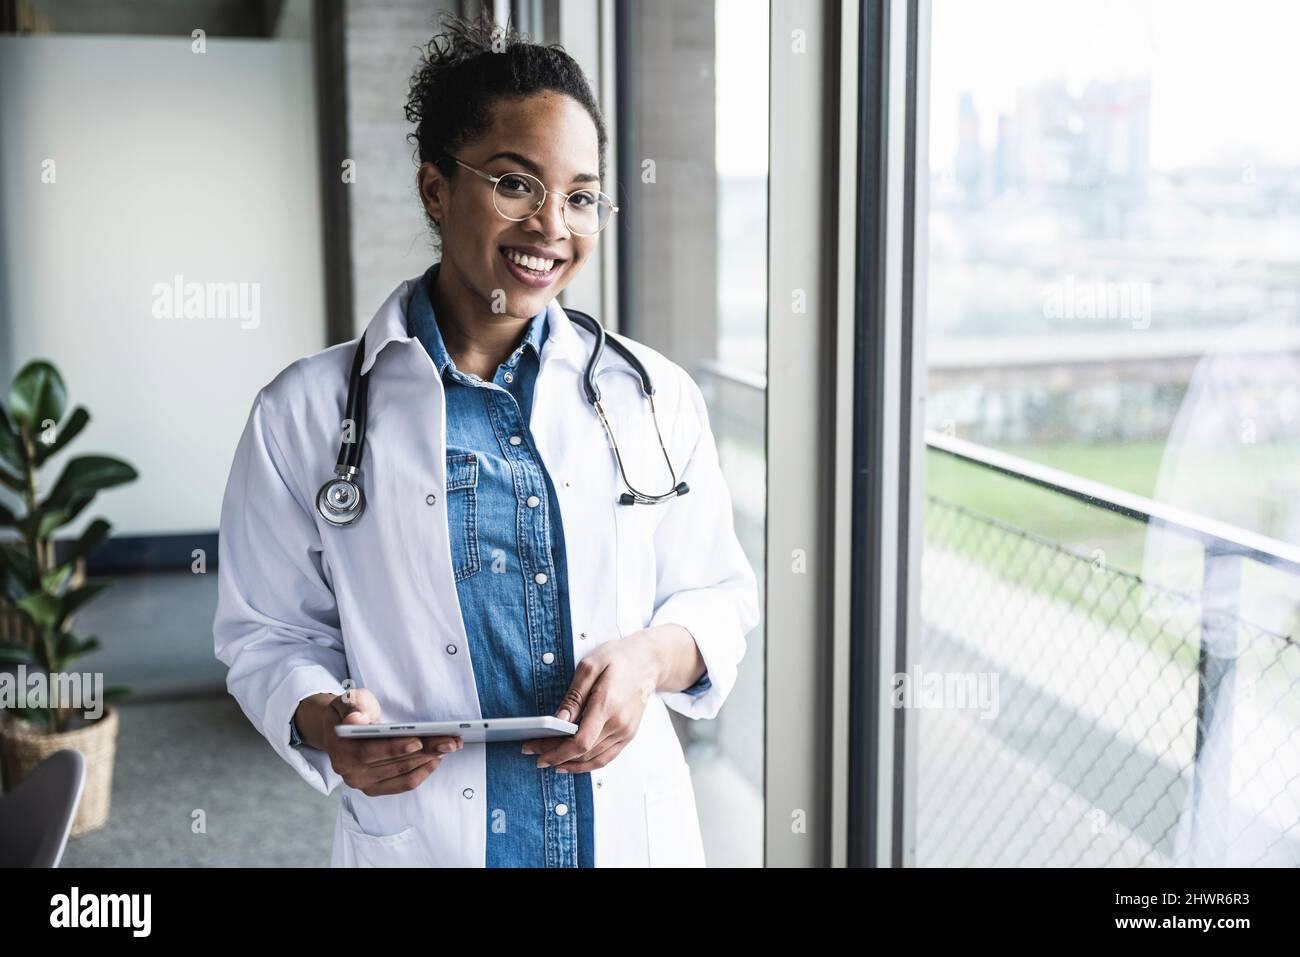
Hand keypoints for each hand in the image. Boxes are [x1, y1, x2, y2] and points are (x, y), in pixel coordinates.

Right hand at [297, 688, 462, 795]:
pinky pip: (404, 784)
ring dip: (429, 760)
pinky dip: (423, 771)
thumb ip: (353, 707)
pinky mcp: (376, 789)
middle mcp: (349, 771)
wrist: (340, 728)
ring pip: (403, 775)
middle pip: (393, 764)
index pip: (368, 752)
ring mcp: (363, 783)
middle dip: (425, 751)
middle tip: (450, 740)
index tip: (419, 741)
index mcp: (339, 749)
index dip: (394, 748)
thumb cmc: (349, 711)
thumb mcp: (350, 700)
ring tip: (449, 746)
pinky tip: (436, 758)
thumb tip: (354, 720)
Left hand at [519, 632, 662, 773]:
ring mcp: (626, 732)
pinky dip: (586, 765)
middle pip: (583, 752)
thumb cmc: (618, 659)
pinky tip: (571, 763)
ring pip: (593, 759)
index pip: (580, 741)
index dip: (557, 752)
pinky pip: (605, 758)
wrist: (647, 661)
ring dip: (569, 763)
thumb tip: (558, 721)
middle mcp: (619, 723)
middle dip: (555, 755)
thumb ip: (574, 696)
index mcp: (607, 704)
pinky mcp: (628, 735)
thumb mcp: (590, 666)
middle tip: (534, 751)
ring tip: (549, 760)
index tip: (537, 752)